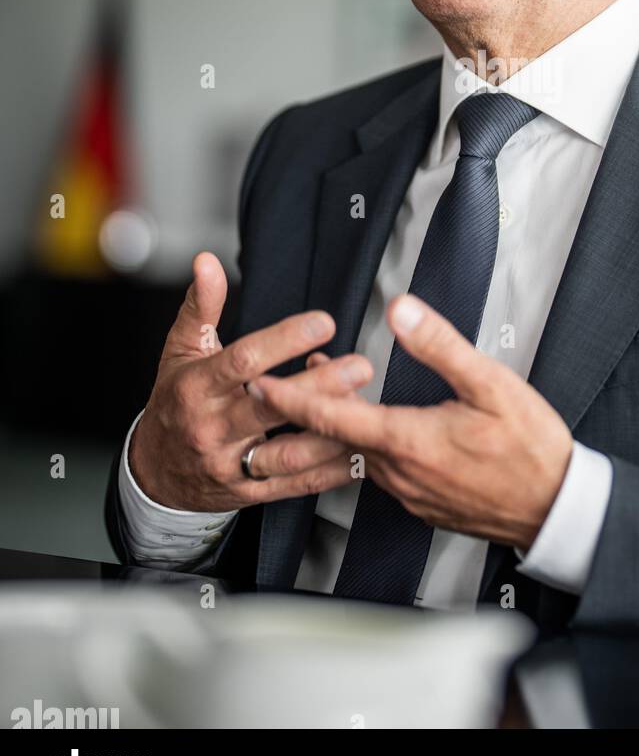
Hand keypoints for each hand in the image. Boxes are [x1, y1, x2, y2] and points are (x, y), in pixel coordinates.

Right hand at [128, 252, 372, 512]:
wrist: (154, 472)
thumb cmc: (174, 401)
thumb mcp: (180, 350)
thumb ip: (201, 305)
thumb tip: (207, 261)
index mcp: (198, 387)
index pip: (243, 361)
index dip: (284, 341)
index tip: (323, 323)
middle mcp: (213, 427)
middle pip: (271, 407)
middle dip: (319, 386)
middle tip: (359, 366)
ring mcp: (231, 464)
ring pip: (287, 452)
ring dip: (331, 432)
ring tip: (368, 408)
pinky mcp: (249, 493)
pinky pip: (295, 485)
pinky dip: (331, 472)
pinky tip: (361, 453)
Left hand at [250, 294, 573, 551]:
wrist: (556, 509)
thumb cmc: (530, 447)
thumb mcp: (490, 384)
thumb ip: (440, 345)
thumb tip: (400, 309)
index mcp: (409, 440)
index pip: (334, 417)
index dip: (292, 397)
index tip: (259, 380)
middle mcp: (400, 474)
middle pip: (332, 445)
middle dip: (296, 422)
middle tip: (269, 399)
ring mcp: (410, 494)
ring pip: (355, 460)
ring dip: (333, 432)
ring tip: (318, 401)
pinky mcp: (423, 505)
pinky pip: (379, 475)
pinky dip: (361, 450)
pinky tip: (370, 433)